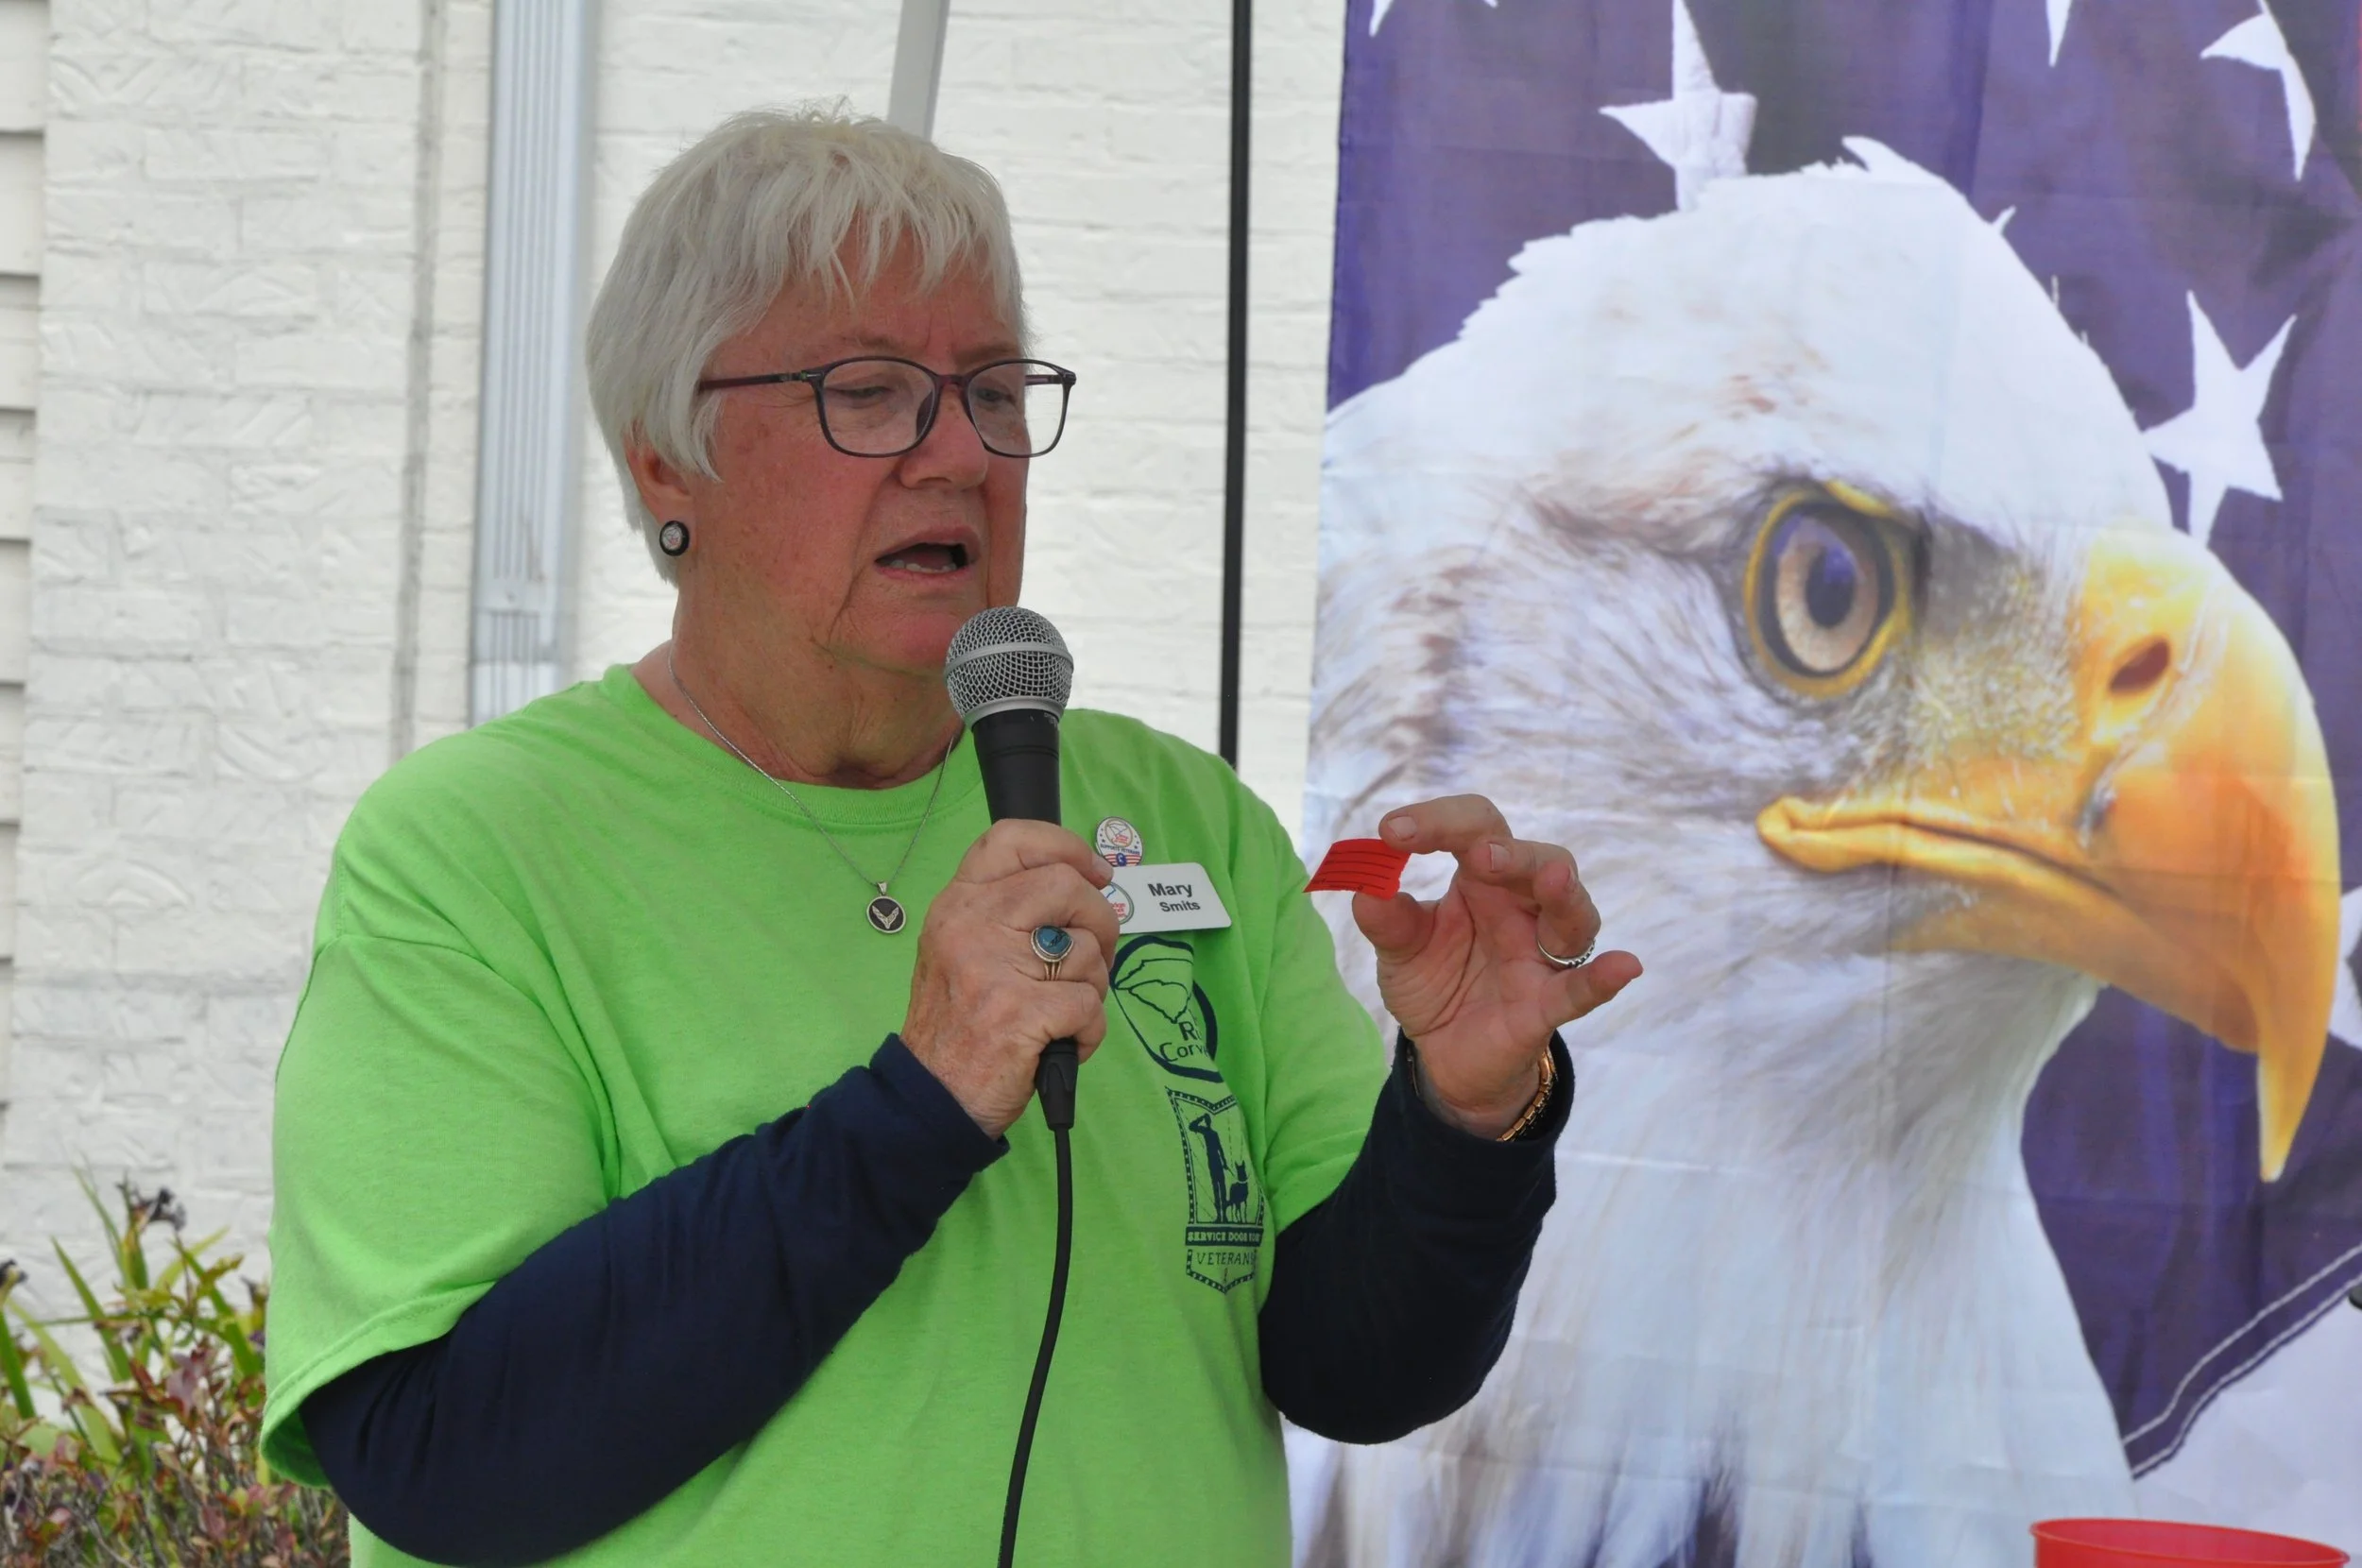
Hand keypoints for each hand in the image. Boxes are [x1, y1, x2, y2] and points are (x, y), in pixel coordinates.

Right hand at [904, 820, 1122, 1136]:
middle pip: (1068, 886)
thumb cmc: (958, 1024)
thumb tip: (1086, 884)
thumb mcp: (960, 949)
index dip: (1065, 847)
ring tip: (1060, 1012)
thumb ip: (1009, 912)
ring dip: (1092, 987)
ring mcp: (996, 969)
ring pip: (1088, 949)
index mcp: (958, 905)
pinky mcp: (1023, 1013)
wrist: (931, 1097)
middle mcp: (973, 926)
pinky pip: (1091, 1004)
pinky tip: (1064, 1043)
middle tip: (1092, 956)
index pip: (1012, 840)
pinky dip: (1090, 1031)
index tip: (1094, 874)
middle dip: (1100, 923)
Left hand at [1353, 795, 1641, 1136]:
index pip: (1475, 828)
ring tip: (1553, 880)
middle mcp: (1522, 907)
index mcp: (1481, 881)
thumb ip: (1386, 920)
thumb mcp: (1400, 951)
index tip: (1390, 832)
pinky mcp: (1547, 1006)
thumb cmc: (1435, 984)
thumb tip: (1365, 887)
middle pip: (1536, 859)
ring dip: (1563, 894)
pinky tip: (1625, 966)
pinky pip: (1581, 989)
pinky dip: (1602, 978)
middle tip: (1477, 854)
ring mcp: (1541, 955)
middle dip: (1511, 852)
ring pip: (1572, 914)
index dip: (1438, 821)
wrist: (1447, 1057)